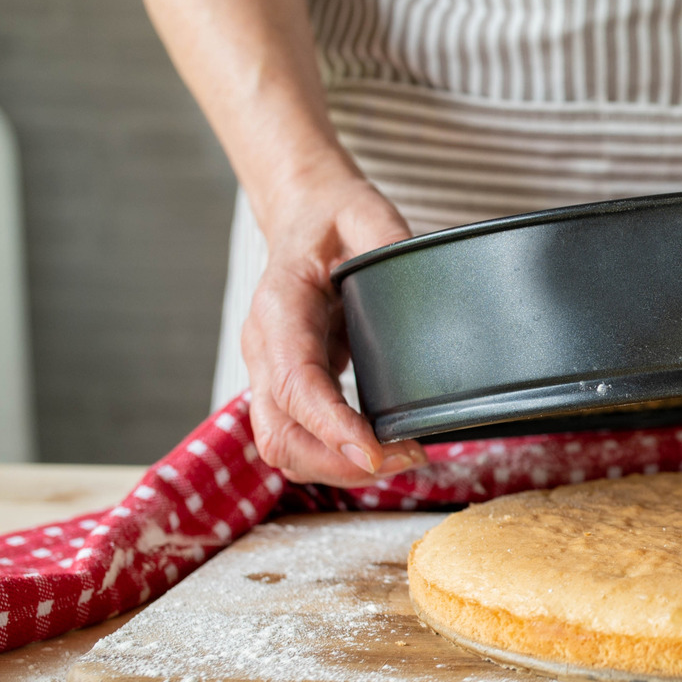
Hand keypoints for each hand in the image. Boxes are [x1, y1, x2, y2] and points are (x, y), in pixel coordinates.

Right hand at [241, 170, 426, 485]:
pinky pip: (297, 438)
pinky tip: (381, 451)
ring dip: (337, 468)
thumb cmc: (333, 217)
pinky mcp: (284, 386)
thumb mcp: (365, 212)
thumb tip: (418, 274)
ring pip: (283, 447)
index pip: (295, 384)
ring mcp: (268, 372)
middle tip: (408, 458)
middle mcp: (263, 348)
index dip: (332, 428)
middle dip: (340, 462)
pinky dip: (334, 457)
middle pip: (281, 433)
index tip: (376, 454)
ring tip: (402, 459)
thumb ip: (387, 240)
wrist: (304, 215)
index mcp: (279, 307)